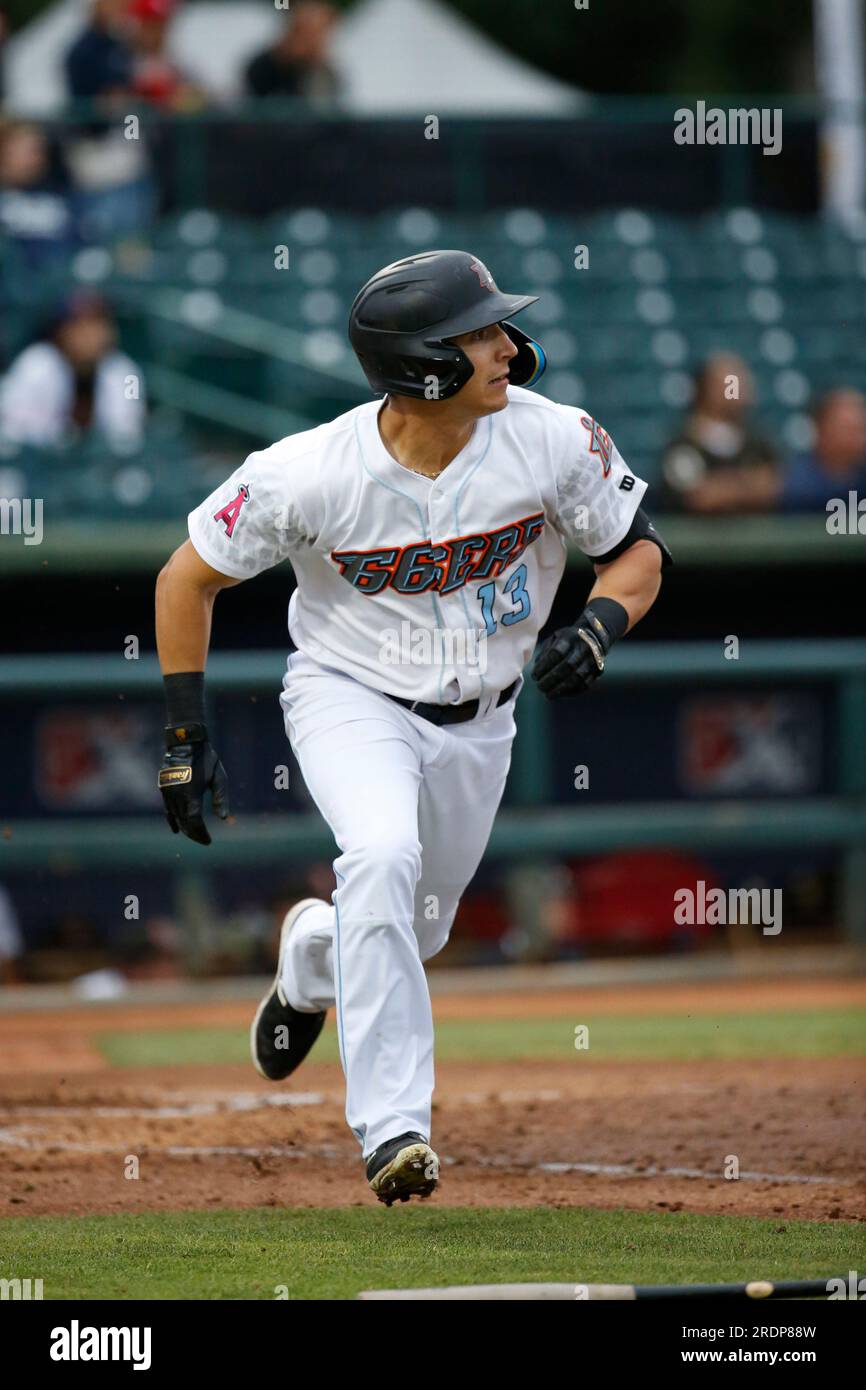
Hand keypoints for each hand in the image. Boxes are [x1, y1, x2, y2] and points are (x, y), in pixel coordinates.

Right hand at [158, 724, 229, 844]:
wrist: (185, 741)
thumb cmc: (206, 758)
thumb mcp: (219, 776)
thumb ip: (221, 798)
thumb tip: (223, 818)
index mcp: (192, 793)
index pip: (194, 821)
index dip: (200, 833)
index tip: (208, 841)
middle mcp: (177, 795)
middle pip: (184, 822)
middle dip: (193, 834)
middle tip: (203, 840)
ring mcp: (168, 792)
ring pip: (175, 817)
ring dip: (184, 828)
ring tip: (194, 835)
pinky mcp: (164, 788)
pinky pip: (167, 809)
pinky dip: (172, 820)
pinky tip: (176, 829)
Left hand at [531, 604, 616, 699]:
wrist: (594, 636)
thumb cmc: (568, 639)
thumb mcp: (555, 638)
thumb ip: (545, 651)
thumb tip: (537, 669)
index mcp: (570, 637)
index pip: (556, 653)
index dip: (544, 666)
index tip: (534, 676)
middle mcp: (584, 647)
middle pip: (567, 666)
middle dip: (551, 680)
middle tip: (540, 686)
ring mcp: (594, 660)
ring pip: (577, 678)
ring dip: (560, 689)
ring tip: (548, 694)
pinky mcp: (599, 670)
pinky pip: (585, 685)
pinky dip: (571, 692)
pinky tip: (561, 694)